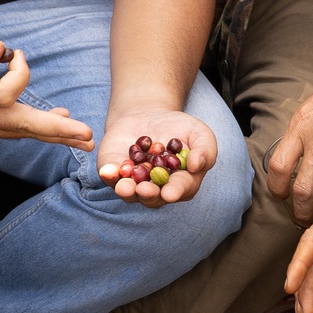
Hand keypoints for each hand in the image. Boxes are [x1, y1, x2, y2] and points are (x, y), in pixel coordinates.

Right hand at [0, 32, 93, 146]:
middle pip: (17, 126)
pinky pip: (6, 131)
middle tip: (87, 135)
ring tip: (80, 136)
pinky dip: (31, 129)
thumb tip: (2, 50)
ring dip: (49, 133)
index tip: (15, 53)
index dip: (20, 72)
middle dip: (55, 130)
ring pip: (15, 133)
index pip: (4, 94)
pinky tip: (52, 124)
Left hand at [96, 107, 219, 205]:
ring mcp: (133, 183)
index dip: (175, 191)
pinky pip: (111, 177)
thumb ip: (204, 149)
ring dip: (126, 190)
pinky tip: (108, 171)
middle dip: (148, 194)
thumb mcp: (199, 133)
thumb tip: (195, 165)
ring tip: (124, 186)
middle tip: (144, 190)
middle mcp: (156, 188)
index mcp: (181, 183)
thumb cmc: (179, 128)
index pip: (179, 189)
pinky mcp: (114, 172)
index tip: (170, 193)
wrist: (149, 116)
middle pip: (152, 197)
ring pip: (129, 192)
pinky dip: (109, 175)